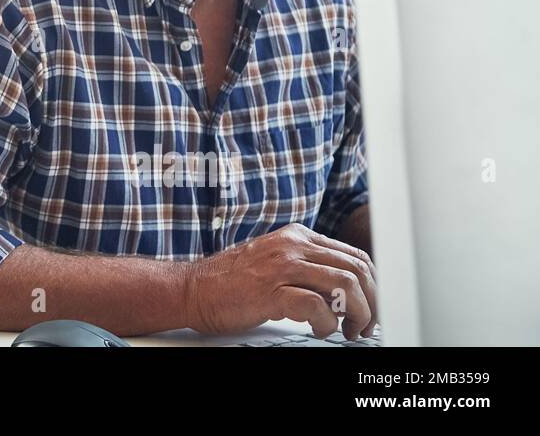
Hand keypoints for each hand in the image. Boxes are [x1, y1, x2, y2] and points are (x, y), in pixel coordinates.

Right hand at [183, 222, 377, 339]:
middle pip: (356, 269)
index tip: (373, 307)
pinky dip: (327, 323)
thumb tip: (348, 290)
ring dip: (357, 314)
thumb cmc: (233, 282)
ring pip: (344, 285)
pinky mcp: (271, 291)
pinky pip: (317, 306)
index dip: (373, 285)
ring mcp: (281, 266)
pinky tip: (321, 330)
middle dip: (372, 302)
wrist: (194, 289)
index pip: (354, 255)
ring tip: (350, 331)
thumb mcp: (275, 262)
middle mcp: (292, 246)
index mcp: (297, 236)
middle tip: (367, 325)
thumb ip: (308, 267)